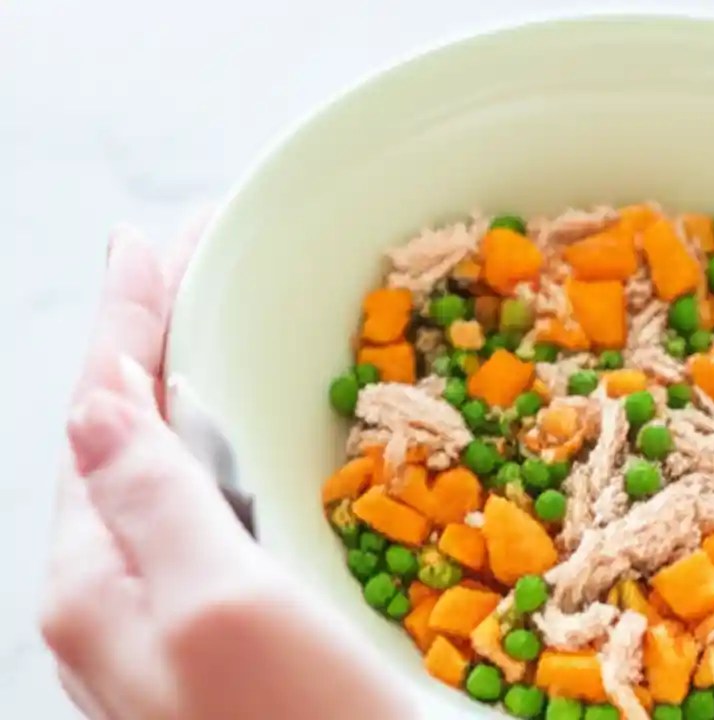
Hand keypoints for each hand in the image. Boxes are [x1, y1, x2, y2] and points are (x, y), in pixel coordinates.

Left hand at [42, 222, 420, 718]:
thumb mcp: (211, 613)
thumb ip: (146, 505)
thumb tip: (94, 401)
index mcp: (97, 583)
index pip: (100, 418)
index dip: (129, 323)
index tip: (156, 240)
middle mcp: (123, 598)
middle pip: (122, 437)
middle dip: (150, 343)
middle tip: (195, 259)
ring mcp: (179, 618)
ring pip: (166, 473)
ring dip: (187, 390)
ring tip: (216, 321)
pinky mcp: (235, 630)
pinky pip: (213, 514)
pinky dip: (229, 449)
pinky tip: (255, 433)